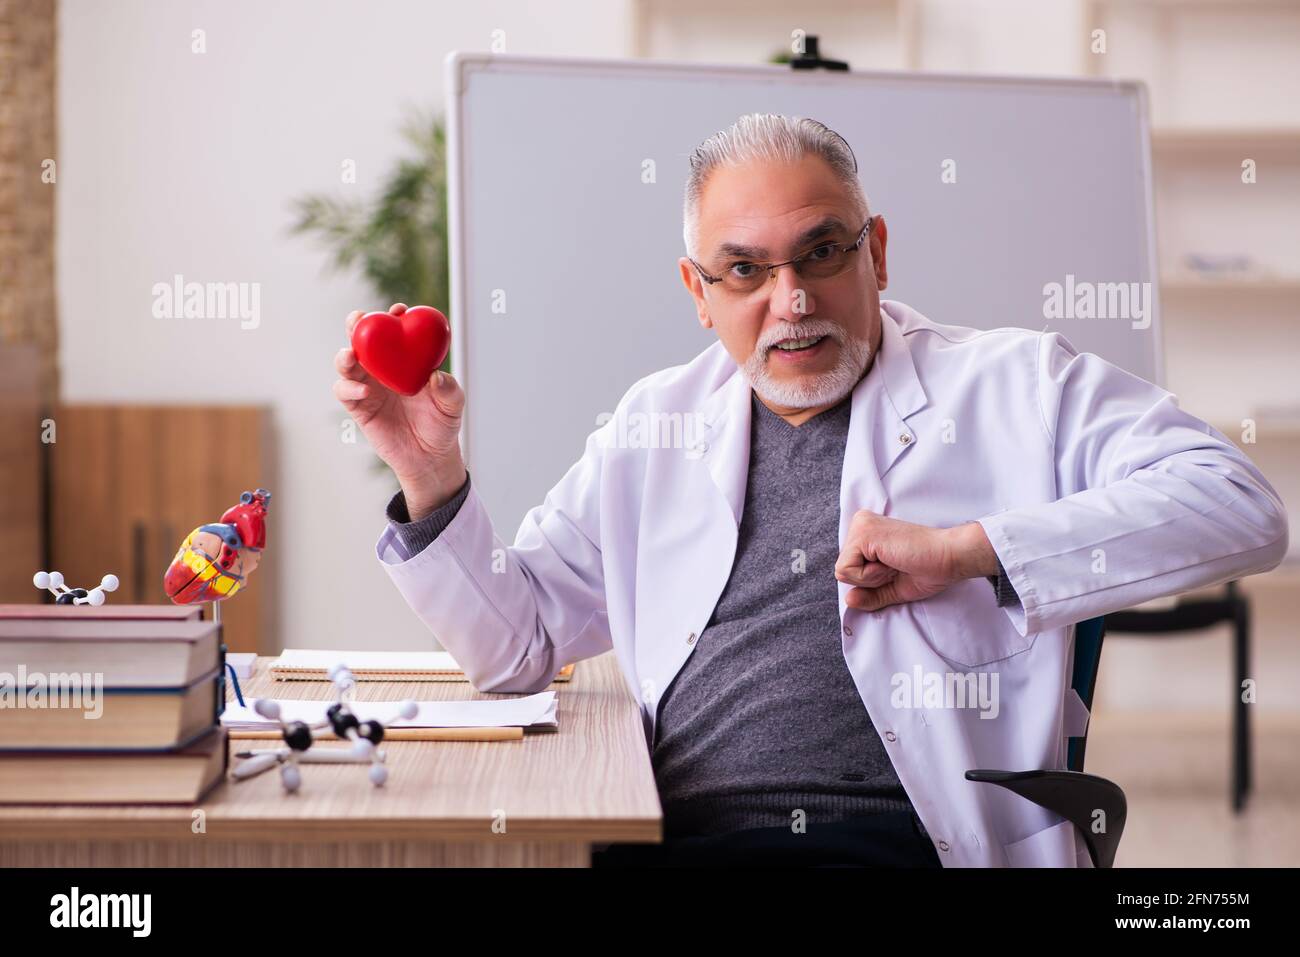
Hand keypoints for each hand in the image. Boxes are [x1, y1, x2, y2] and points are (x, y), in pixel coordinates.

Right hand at [333, 303, 466, 518]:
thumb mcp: (453, 406)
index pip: (396, 332)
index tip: (399, 310)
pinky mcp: (359, 408)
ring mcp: (368, 387)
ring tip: (351, 355)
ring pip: (348, 364)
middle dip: (358, 325)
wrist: (429, 458)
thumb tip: (436, 376)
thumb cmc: (442, 426)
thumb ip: (449, 390)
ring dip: (345, 356)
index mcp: (405, 361)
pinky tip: (364, 390)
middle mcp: (383, 370)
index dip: (394, 317)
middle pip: (364, 341)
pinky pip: (346, 393)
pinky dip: (349, 388)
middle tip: (359, 319)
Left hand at [834, 510, 998, 611]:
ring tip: (895, 562)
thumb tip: (848, 600)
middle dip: (871, 579)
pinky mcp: (863, 532)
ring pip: (843, 571)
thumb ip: (870, 595)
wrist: (949, 558)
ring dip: (872, 577)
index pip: (849, 570)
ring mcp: (860, 525)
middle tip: (897, 565)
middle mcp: (860, 524)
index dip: (872, 580)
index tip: (897, 567)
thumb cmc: (928, 569)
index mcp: (867, 532)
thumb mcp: (893, 587)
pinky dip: (870, 575)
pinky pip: (847, 570)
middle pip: (843, 570)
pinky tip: (891, 561)